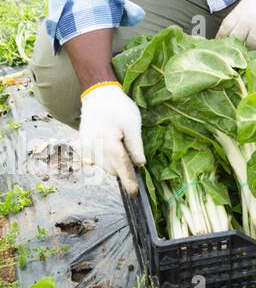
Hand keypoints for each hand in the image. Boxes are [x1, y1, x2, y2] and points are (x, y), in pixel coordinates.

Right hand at [79, 82, 144, 196]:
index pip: (120, 165)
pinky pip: (97, 158)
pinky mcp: (82, 145)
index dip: (128, 179)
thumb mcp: (133, 124)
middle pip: (111, 168)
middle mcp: (93, 147)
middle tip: (133, 156)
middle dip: (123, 168)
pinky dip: (106, 157)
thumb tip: (140, 164)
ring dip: (114, 162)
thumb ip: (135, 145)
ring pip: (103, 165)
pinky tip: (111, 142)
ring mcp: (85, 147)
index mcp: (107, 141)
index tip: (134, 191)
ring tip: (120, 142)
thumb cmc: (119, 108)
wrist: (98, 96)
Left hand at [217, 0, 255, 47]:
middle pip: (236, 39)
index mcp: (243, 8)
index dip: (222, 36)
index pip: (227, 26)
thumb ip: (247, 8)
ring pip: (251, 46)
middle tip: (238, 48)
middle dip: (237, 44)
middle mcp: (249, 20)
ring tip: (253, 50)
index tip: (220, 41)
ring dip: (252, 49)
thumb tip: (244, 16)